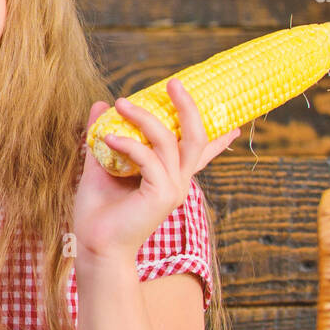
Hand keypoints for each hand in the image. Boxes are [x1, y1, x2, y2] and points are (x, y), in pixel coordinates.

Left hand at [72, 81, 240, 265]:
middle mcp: (177, 182)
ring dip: (145, 118)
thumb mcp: (100, 163)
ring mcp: (173, 189)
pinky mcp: (161, 195)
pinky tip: (107, 138)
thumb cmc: (98, 211)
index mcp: (168, 176)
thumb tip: (100, 103)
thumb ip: (105, 134)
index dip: (218, 138)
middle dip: (188, 107)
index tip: (234, 125)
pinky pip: (149, 159)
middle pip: (195, 137)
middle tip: (173, 83)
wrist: (95, 246)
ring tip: (122, 103)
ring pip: (170, 142)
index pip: (199, 153)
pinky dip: (128, 143)